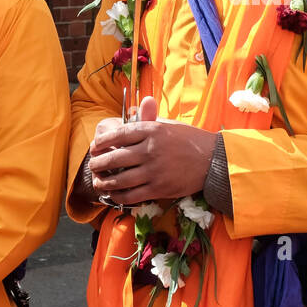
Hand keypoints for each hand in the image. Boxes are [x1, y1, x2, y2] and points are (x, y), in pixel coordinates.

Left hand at [88, 95, 217, 205]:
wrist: (214, 160)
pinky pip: (132, 195)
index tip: (94, 146)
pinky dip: (118, 196)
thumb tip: (132, 110)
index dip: (101, 141)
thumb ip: (148, 119)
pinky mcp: (160, 188)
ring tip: (98, 181)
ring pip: (120, 179)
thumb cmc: (189, 140)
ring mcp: (155, 170)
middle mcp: (151, 149)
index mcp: (152, 130)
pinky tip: (113, 194)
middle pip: (114, 157)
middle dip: (98, 163)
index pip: (118, 134)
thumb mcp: (168, 125)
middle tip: (92, 165)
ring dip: (104, 181)